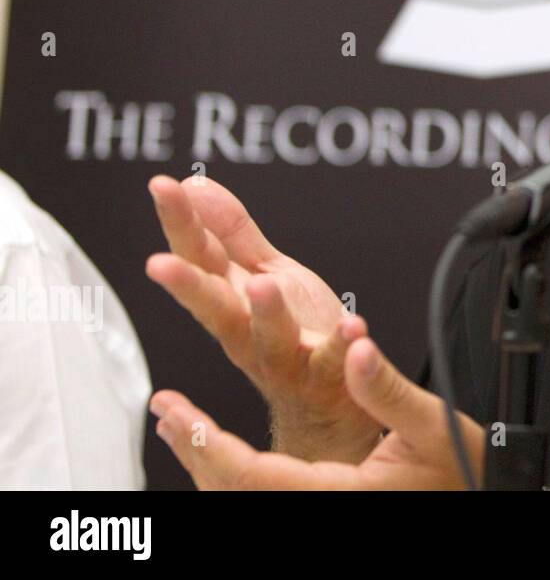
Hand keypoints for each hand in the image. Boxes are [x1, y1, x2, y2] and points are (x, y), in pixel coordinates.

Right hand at [145, 173, 380, 461]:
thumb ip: (231, 233)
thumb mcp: (262, 272)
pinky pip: (334, 362)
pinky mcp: (328, 377)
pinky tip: (354, 325)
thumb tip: (194, 184)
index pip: (199, 257)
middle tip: (159, 263)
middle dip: (187, 285)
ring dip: (266, 314)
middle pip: (214, 306)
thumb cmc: (292, 329)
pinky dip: (342, 345)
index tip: (161, 186)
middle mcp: (247, 335)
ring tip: (264, 285)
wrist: (329, 402)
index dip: (179, 223)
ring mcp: (285, 359)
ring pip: (269, 340)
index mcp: (231, 301)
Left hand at [151, 333, 485, 488]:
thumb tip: (354, 347)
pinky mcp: (325, 505)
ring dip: (206, 465)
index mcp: (339, 494)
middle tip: (167, 413)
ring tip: (181, 428)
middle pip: (234, 494)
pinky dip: (233, 475)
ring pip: (242, 501)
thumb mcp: (435, 424)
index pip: (252, 476)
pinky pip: (263, 498)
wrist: (483, 497)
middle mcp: (321, 508)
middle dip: (193, 453)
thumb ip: (389, 389)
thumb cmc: (464, 472)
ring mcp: (320, 511)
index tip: (178, 415)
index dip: (206, 445)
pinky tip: (222, 455)